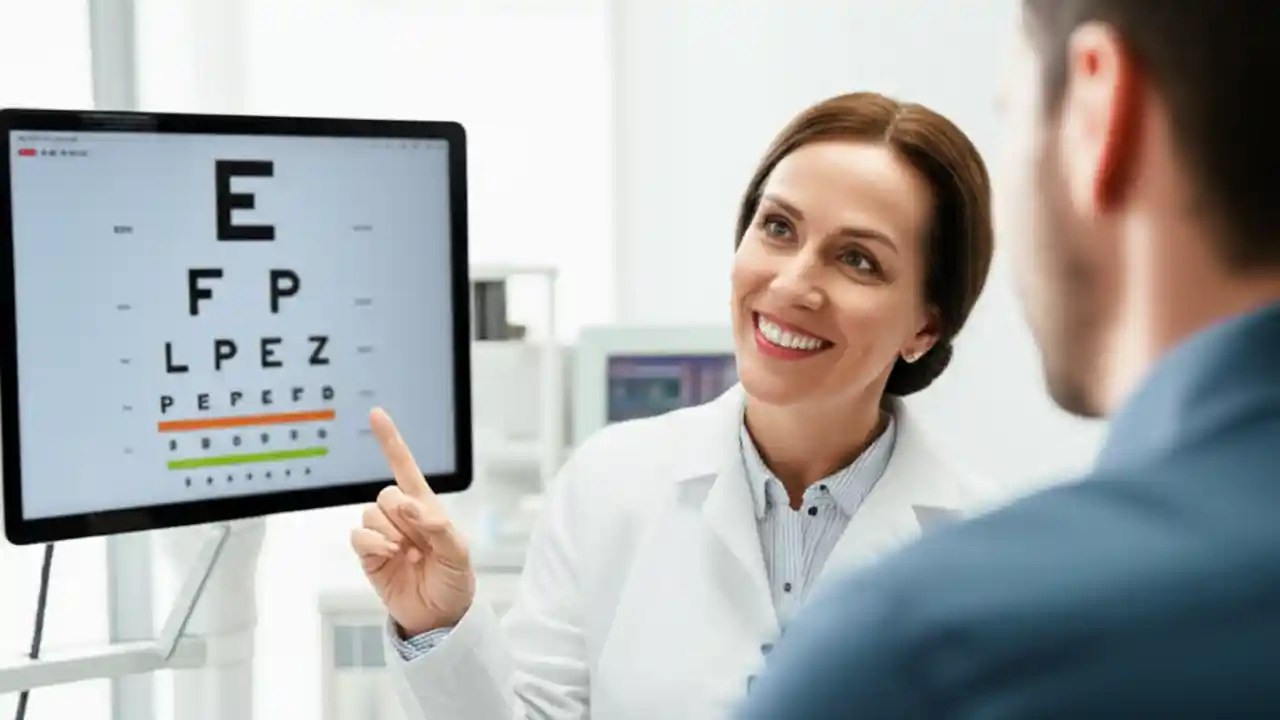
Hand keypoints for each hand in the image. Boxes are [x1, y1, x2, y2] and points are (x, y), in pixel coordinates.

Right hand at [351, 407, 474, 636]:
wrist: (439, 616)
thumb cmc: (453, 580)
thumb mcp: (459, 551)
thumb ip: (437, 524)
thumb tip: (409, 507)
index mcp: (425, 506)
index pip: (405, 467)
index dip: (390, 441)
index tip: (377, 415)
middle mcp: (400, 516)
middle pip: (386, 493)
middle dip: (404, 516)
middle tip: (422, 543)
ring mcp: (382, 534)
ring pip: (371, 513)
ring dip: (392, 535)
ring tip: (411, 556)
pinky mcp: (368, 554)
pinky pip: (358, 535)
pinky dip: (375, 545)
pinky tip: (392, 557)